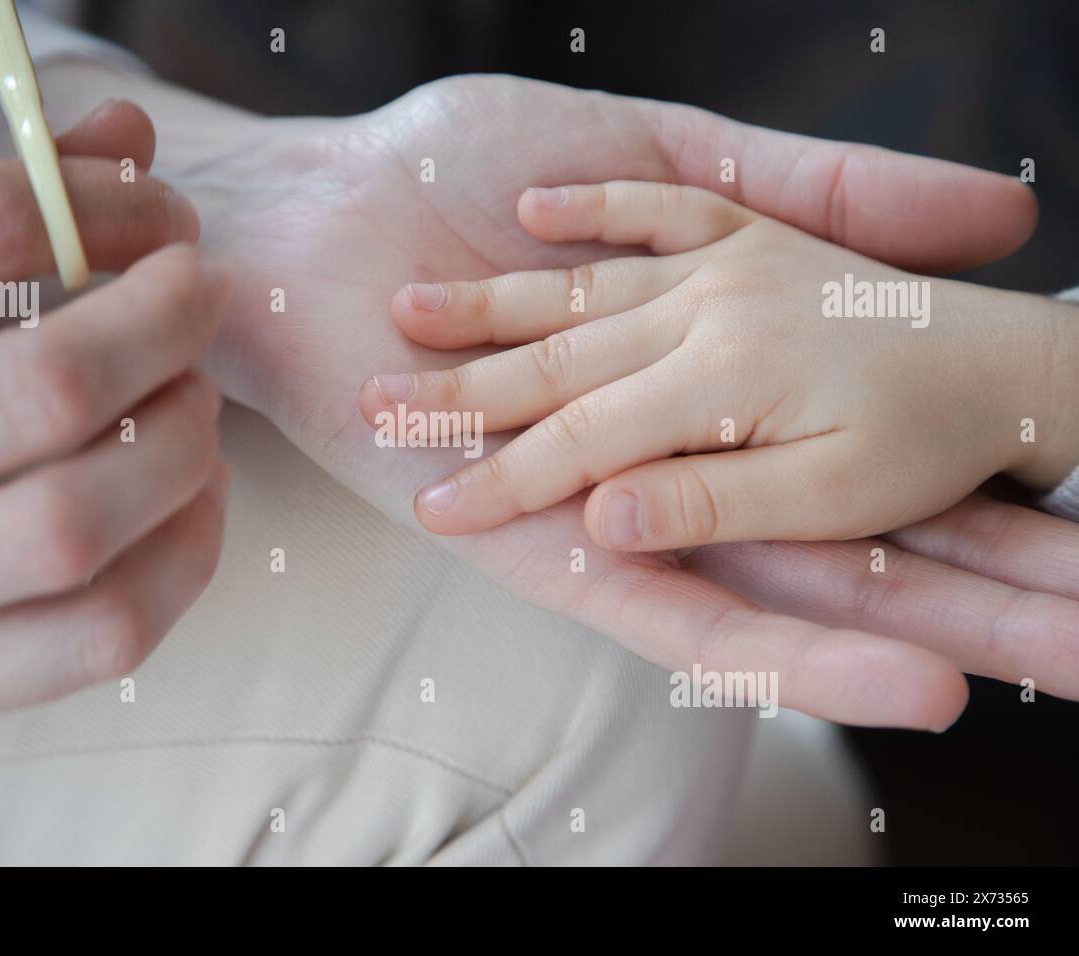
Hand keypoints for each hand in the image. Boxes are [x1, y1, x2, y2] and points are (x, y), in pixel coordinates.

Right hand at [0, 102, 230, 736]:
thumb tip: (128, 140)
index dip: (105, 207)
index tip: (159, 213)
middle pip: (43, 391)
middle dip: (165, 325)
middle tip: (199, 296)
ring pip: (76, 527)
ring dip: (181, 446)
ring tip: (193, 400)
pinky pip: (98, 638)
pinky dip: (183, 556)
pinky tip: (191, 496)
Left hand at [62, 69, 1070, 727]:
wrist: (320, 226)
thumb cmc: (468, 179)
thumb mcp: (678, 172)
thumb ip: (815, 190)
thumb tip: (998, 208)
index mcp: (726, 382)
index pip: (880, 450)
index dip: (999, 495)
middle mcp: (687, 461)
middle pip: (854, 537)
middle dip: (988, 584)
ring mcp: (623, 512)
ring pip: (796, 596)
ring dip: (927, 641)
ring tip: (1055, 682)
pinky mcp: (556, 551)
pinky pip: (671, 609)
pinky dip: (780, 647)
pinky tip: (912, 689)